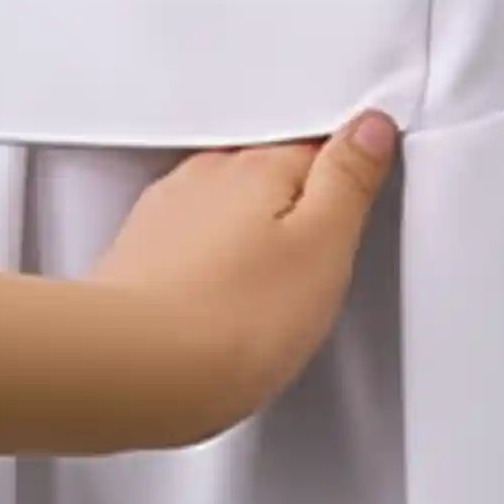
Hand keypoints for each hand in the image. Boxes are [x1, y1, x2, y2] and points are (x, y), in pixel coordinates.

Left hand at [90, 110, 397, 423]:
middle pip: (272, 175)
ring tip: (276, 293)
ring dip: (253, 239)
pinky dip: (215, 269)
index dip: (351, 180)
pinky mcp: (139, 259)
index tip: (362, 216)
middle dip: (300, 210)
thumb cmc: (229, 320)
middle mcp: (205, 177)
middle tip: (325, 263)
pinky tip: (229, 306)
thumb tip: (370, 130)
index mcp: (258, 164)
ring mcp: (167, 216)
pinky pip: (194, 248)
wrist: (133, 373)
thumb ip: (350, 178)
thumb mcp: (326, 243)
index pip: (322, 146)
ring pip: (229, 210)